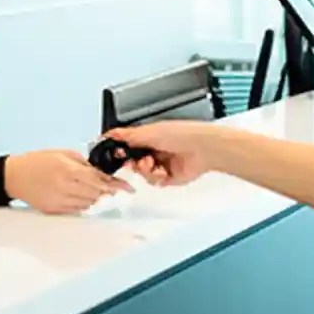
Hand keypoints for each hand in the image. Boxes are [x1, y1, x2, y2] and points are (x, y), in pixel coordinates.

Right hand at [4, 149, 133, 214]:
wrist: (14, 176)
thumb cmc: (35, 162)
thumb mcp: (62, 154)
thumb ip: (83, 163)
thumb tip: (100, 171)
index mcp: (67, 170)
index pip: (99, 180)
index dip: (116, 184)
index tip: (127, 188)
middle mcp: (64, 187)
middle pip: (96, 193)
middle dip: (107, 190)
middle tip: (115, 188)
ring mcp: (59, 201)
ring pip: (88, 203)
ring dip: (95, 197)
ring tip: (92, 189)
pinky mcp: (54, 210)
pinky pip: (76, 210)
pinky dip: (83, 203)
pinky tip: (79, 195)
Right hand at [102, 121, 244, 186]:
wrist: (202, 149)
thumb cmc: (182, 134)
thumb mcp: (149, 132)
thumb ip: (127, 135)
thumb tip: (110, 133)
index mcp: (149, 136)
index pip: (128, 145)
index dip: (121, 152)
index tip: (117, 155)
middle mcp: (155, 150)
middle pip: (133, 161)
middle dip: (134, 163)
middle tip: (137, 161)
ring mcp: (162, 164)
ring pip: (142, 174)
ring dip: (146, 171)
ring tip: (153, 165)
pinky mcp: (169, 177)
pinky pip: (154, 182)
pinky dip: (156, 178)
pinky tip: (162, 172)